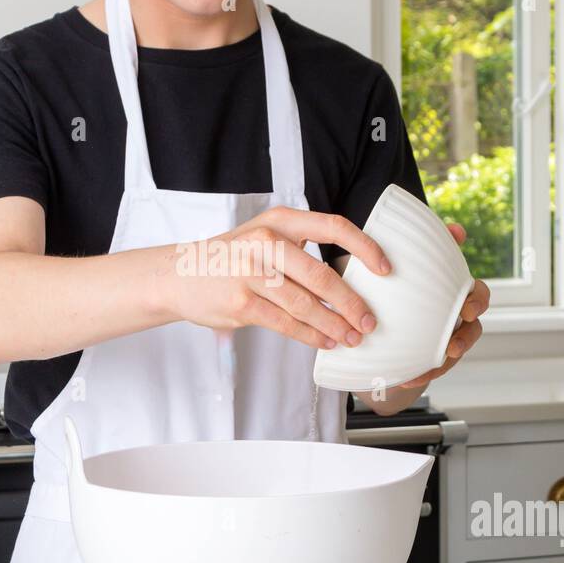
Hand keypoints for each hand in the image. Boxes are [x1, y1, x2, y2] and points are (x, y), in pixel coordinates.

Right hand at [167, 206, 390, 349]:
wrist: (178, 275)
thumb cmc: (230, 258)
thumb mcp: (263, 237)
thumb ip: (299, 249)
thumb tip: (348, 280)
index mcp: (279, 221)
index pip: (334, 226)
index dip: (365, 247)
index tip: (385, 269)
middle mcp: (265, 242)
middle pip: (322, 275)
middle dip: (351, 303)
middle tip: (369, 321)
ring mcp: (251, 272)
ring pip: (306, 304)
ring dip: (334, 325)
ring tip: (351, 337)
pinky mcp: (241, 303)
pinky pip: (286, 324)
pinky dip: (311, 335)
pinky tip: (325, 341)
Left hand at [396, 221, 489, 387]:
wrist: (388, 311)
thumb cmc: (407, 278)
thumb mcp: (415, 258)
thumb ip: (436, 243)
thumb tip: (456, 230)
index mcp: (457, 291)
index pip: (477, 294)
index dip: (477, 301)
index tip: (468, 310)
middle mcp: (457, 315)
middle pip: (472, 328)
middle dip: (466, 336)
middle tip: (454, 345)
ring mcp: (447, 336)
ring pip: (455, 351)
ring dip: (446, 361)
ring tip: (433, 364)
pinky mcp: (433, 355)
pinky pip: (433, 367)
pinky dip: (424, 373)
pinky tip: (407, 379)